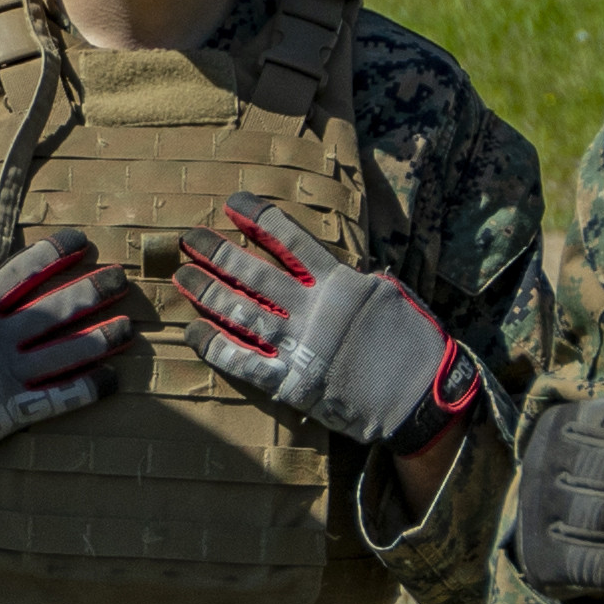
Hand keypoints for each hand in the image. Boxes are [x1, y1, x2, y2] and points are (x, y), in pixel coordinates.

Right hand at [0, 232, 131, 476]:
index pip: (25, 269)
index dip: (58, 252)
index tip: (84, 241)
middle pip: (57, 307)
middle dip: (94, 290)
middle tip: (121, 280)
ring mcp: (3, 374)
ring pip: (67, 351)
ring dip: (102, 337)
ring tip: (127, 328)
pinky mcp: (7, 411)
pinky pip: (57, 398)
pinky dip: (89, 388)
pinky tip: (111, 381)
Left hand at [179, 191, 488, 452]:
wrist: (421, 399)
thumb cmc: (413, 345)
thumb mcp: (390, 295)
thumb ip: (353, 279)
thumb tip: (332, 267)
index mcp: (341, 283)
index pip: (291, 240)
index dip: (258, 218)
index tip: (232, 203)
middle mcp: (315, 311)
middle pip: (255, 274)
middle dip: (218, 253)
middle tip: (189, 239)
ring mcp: (300, 348)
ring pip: (242, 313)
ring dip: (208, 293)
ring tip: (182, 277)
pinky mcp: (292, 384)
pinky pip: (244, 362)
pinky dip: (215, 347)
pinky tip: (193, 332)